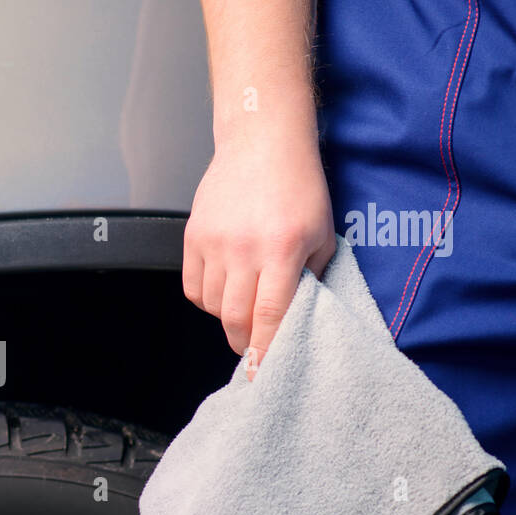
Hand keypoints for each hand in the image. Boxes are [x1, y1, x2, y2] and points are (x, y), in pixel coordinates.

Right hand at [183, 128, 335, 379]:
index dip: (266, 350)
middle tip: (255, 348)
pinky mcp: (192, 236)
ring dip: (228, 318)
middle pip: (236, 318)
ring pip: (213, 306)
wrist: (262, 143)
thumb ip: (312, 278)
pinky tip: (224, 289)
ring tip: (243, 310)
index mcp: (282, 248)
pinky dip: (207, 299)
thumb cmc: (298, 186)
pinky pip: (193, 287)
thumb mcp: (323, 233)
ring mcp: (213, 242)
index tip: (264, 371)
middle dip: (245, 343)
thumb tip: (298, 319)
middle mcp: (244, 247)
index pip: (270, 316)